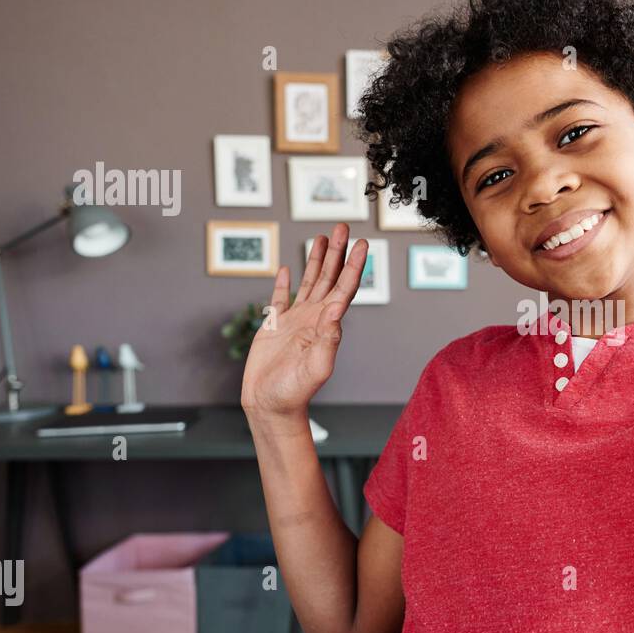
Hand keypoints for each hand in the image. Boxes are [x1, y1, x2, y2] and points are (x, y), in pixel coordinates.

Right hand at [240, 223, 367, 420]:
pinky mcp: (274, 328)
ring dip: (316, 260)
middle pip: (329, 278)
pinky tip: (287, 268)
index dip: (354, 265)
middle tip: (343, 226)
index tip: (363, 243)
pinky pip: (280, 300)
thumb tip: (336, 311)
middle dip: (337, 252)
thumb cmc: (294, 392)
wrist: (270, 406)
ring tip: (321, 237)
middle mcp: (314, 318)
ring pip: (309, 283)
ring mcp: (295, 321)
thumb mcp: (316, 367)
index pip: (344, 288)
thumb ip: (328, 340)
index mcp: (326, 324)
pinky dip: (283, 283)